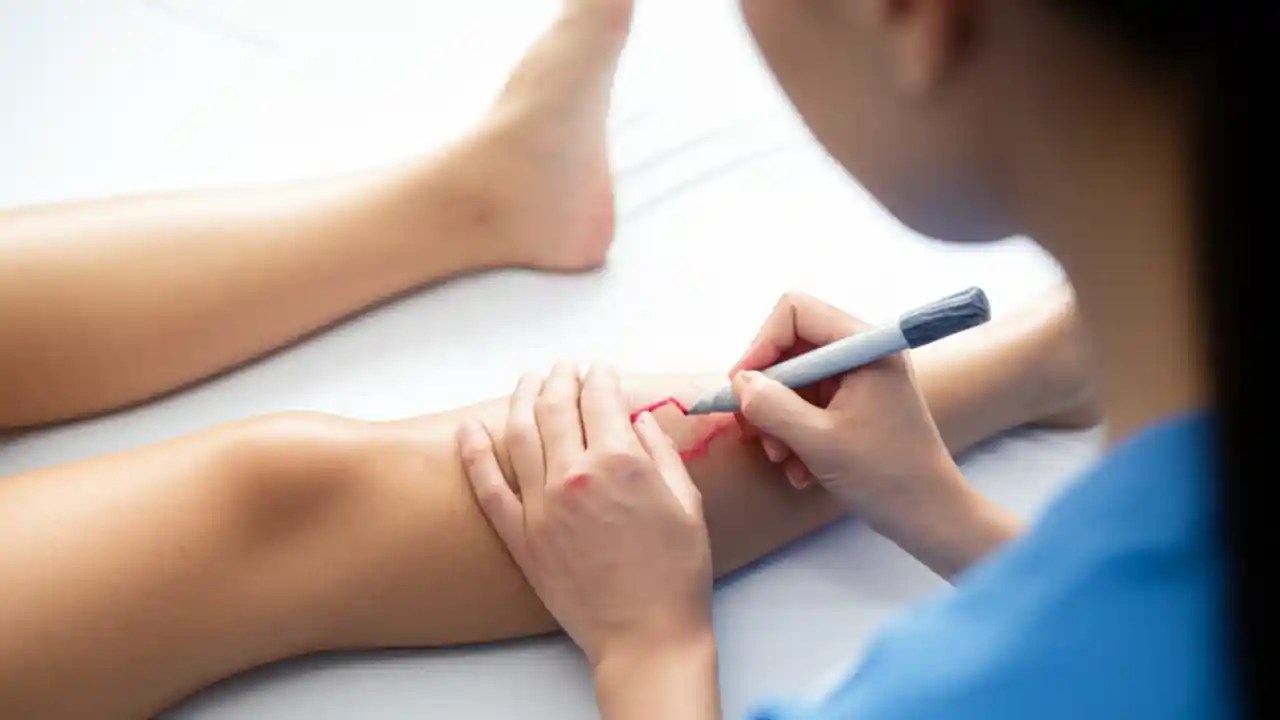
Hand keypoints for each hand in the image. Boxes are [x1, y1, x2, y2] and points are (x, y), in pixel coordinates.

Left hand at [457, 362, 712, 667]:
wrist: (646, 636)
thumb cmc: (676, 574)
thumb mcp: (686, 503)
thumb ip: (661, 453)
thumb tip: (641, 418)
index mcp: (620, 463)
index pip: (601, 399)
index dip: (601, 376)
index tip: (601, 369)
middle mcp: (574, 476)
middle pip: (556, 407)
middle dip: (561, 378)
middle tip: (564, 367)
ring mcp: (541, 506)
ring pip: (520, 434)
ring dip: (521, 399)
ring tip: (528, 381)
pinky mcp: (521, 537)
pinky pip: (488, 487)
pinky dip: (474, 453)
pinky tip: (470, 429)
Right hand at [729, 293, 966, 538]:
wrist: (929, 515)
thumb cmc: (885, 474)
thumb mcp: (819, 442)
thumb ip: (772, 407)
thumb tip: (738, 383)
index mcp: (864, 346)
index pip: (796, 312)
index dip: (762, 344)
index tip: (742, 387)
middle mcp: (862, 352)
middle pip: (791, 348)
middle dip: (769, 392)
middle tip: (755, 431)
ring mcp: (860, 379)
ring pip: (795, 381)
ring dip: (778, 421)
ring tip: (781, 459)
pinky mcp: (855, 404)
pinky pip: (808, 405)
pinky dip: (795, 434)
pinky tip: (799, 469)